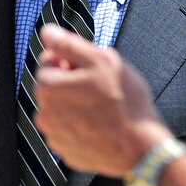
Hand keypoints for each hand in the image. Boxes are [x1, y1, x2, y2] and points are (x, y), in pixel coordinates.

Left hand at [34, 25, 174, 177]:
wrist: (141, 147)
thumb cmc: (125, 101)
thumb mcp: (102, 60)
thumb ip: (70, 44)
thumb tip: (47, 32)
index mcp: (47, 87)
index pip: (49, 60)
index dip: (72, 59)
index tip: (92, 68)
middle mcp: (43, 114)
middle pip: (54, 86)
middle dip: (73, 82)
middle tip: (102, 87)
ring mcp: (54, 136)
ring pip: (62, 110)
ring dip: (77, 105)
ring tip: (104, 108)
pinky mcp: (67, 153)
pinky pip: (70, 132)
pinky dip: (82, 127)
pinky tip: (103, 126)